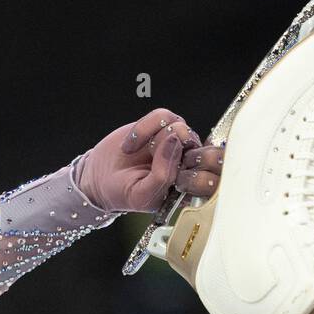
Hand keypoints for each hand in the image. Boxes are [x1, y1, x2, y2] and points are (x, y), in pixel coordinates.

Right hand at [76, 107, 223, 214]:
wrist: (100, 177)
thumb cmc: (123, 192)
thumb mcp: (143, 196)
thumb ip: (162, 176)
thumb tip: (175, 140)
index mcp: (189, 187)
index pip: (213, 180)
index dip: (200, 176)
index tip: (178, 180)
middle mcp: (189, 163)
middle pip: (209, 153)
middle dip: (185, 154)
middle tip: (162, 163)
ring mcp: (178, 141)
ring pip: (182, 131)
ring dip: (156, 142)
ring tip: (139, 155)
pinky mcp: (163, 123)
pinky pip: (162, 116)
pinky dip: (143, 129)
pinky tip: (131, 145)